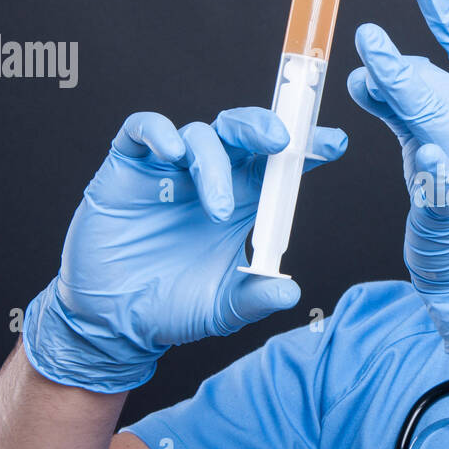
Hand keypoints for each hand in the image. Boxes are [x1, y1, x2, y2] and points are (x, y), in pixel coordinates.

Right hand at [23, 108, 346, 391]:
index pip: (280, 164)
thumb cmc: (172, 308)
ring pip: (200, 134)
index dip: (308, 147)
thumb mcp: (221, 308)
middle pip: (243, 132)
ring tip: (217, 208)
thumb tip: (289, 292)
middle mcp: (211, 176)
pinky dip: (159, 132)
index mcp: (244, 200)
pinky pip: (143, 129)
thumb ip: (254, 298)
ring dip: (213, 163)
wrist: (113, 321)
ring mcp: (170, 168)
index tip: (335, 143)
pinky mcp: (129, 166)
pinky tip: (171, 154)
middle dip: (264, 128)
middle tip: (281, 141)